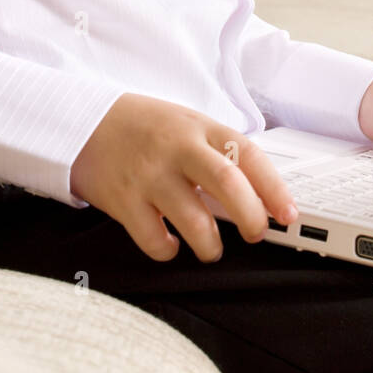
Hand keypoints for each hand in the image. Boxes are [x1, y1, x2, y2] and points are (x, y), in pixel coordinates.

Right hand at [70, 93, 298, 262]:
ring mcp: (149, 175)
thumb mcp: (188, 126)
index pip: (249, 156)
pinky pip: (153, 238)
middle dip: (250, 216)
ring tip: (211, 248)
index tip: (288, 215)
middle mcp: (177, 149)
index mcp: (201, 128)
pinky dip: (167, 250)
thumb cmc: (147, 128)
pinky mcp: (123, 200)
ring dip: (210, 244)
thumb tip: (262, 196)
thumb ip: (220, 154)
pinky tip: (170, 245)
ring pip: (192, 219)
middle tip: (255, 234)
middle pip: (226, 183)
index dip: (274, 189)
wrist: (85, 122)